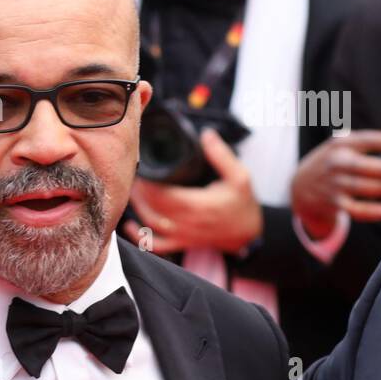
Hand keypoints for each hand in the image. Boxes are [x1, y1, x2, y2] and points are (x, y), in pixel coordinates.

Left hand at [124, 129, 262, 254]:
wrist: (249, 234)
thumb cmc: (243, 206)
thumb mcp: (240, 177)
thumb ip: (222, 155)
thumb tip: (207, 134)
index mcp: (199, 206)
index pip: (163, 195)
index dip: (148, 182)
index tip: (143, 166)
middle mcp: (187, 223)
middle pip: (153, 207)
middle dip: (140, 190)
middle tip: (135, 173)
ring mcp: (183, 236)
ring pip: (150, 224)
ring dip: (138, 207)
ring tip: (134, 189)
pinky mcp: (182, 243)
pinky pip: (156, 245)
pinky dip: (140, 236)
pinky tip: (130, 225)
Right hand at [291, 131, 380, 238]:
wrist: (300, 186)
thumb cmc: (332, 162)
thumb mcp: (341, 145)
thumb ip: (365, 141)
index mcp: (340, 145)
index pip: (362, 140)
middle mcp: (335, 163)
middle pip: (362, 167)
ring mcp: (333, 184)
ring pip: (361, 188)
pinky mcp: (333, 204)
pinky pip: (353, 210)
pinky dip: (369, 212)